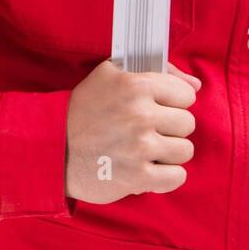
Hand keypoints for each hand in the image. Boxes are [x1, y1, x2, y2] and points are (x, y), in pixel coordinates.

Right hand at [65, 59, 200, 203]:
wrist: (51, 148)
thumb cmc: (84, 108)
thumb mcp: (112, 74)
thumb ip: (160, 72)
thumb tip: (197, 85)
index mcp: (136, 85)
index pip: (186, 95)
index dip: (172, 102)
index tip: (156, 108)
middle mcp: (140, 115)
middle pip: (188, 123)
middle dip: (170, 128)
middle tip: (149, 132)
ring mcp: (140, 148)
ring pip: (185, 150)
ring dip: (169, 153)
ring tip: (147, 151)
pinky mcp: (137, 177)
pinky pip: (177, 177)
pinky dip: (166, 177)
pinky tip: (150, 170)